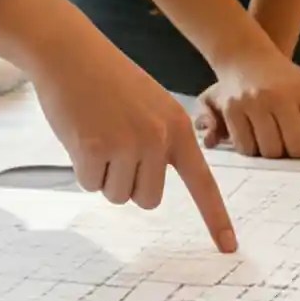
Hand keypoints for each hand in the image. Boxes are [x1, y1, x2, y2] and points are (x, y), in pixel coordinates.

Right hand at [0, 0, 236, 252]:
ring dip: (103, 175)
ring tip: (97, 135)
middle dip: (128, 183)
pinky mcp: (95, 148)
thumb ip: (161, 142)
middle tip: (114, 146)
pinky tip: (80, 134)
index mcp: (179, 128)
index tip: (228, 248)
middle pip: (149, 200)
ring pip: (118, 195)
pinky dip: (81, 167)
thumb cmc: (108, 81)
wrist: (71, 52)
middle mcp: (159, 138)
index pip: (203, 183)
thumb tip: (150, 191)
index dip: (215, 219)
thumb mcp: (151, 106)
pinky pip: (90, 184)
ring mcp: (128, 144)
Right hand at [194, 49, 299, 159]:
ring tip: (274, 138)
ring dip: (273, 152)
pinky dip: (252, 149)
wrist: (246, 57)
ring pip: (271, 151)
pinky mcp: (232, 110)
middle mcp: (281, 96)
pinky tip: (256, 136)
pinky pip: (246, 148)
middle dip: (296, 152)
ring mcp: (254, 102)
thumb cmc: (284, 83)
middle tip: (291, 141)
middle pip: (296, 149)